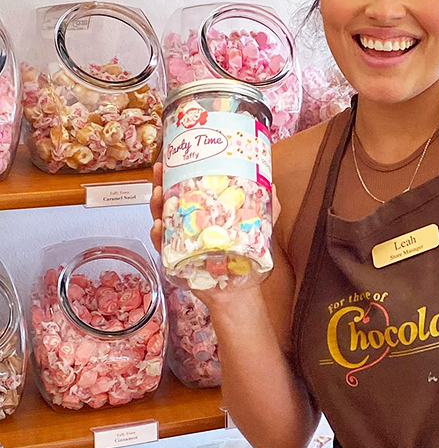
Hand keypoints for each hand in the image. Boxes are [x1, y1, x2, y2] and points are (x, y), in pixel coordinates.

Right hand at [149, 164, 280, 304]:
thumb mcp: (257, 229)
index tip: (176, 159)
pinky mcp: (175, 258)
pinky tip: (160, 226)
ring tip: (158, 194)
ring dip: (156, 206)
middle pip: (169, 200)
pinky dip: (158, 235)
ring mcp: (179, 241)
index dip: (180, 174)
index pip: (188, 190)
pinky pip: (162, 245)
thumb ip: (266, 208)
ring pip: (162, 219)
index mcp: (204, 214)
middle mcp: (188, 225)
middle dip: (161, 183)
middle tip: (160, 170)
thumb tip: (272, 185)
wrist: (237, 289)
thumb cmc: (243, 258)